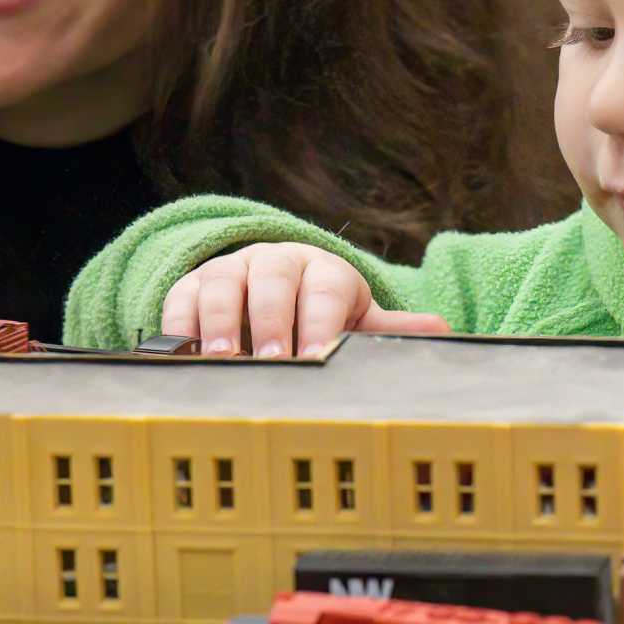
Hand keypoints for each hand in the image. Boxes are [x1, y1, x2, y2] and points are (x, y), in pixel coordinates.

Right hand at [162, 244, 452, 357]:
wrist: (270, 281)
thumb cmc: (318, 308)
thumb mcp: (355, 315)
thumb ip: (390, 329)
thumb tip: (442, 330)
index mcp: (321, 270)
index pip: (322, 290)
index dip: (319, 323)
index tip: (316, 356)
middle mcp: (273, 262)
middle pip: (270, 281)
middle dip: (270, 322)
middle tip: (272, 360)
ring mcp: (230, 271)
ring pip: (221, 285)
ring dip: (221, 324)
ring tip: (225, 361)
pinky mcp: (193, 285)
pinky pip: (181, 298)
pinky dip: (181, 326)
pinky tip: (185, 355)